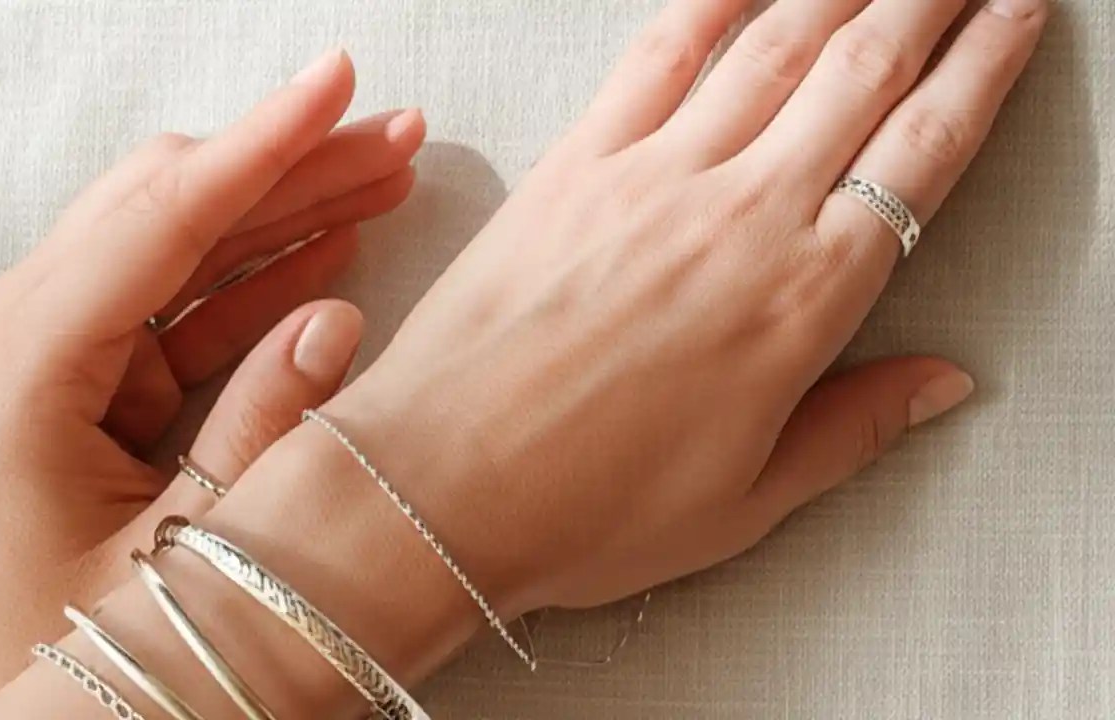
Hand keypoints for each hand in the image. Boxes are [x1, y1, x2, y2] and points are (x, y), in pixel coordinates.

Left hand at [0, 50, 422, 718]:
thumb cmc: (71, 657)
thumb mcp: (183, 553)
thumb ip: (261, 429)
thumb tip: (339, 318)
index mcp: (29, 354)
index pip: (166, 212)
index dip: (265, 142)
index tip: (338, 80)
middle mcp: (28, 329)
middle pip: (175, 205)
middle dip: (290, 164)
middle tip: (394, 134)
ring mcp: (54, 353)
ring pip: (184, 244)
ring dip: (285, 210)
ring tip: (383, 174)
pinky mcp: (85, 384)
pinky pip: (182, 306)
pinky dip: (258, 275)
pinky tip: (328, 247)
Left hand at [309, 0, 1045, 612]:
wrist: (441, 486)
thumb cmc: (584, 509)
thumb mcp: (745, 503)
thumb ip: (854, 428)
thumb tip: (944, 381)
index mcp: (802, 301)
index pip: (924, 153)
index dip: (983, 72)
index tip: (1017, 21)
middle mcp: (741, 217)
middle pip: (864, 71)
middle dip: (930, 3)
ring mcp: (654, 177)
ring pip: (776, 44)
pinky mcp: (576, 165)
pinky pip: (659, 52)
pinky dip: (713, 1)